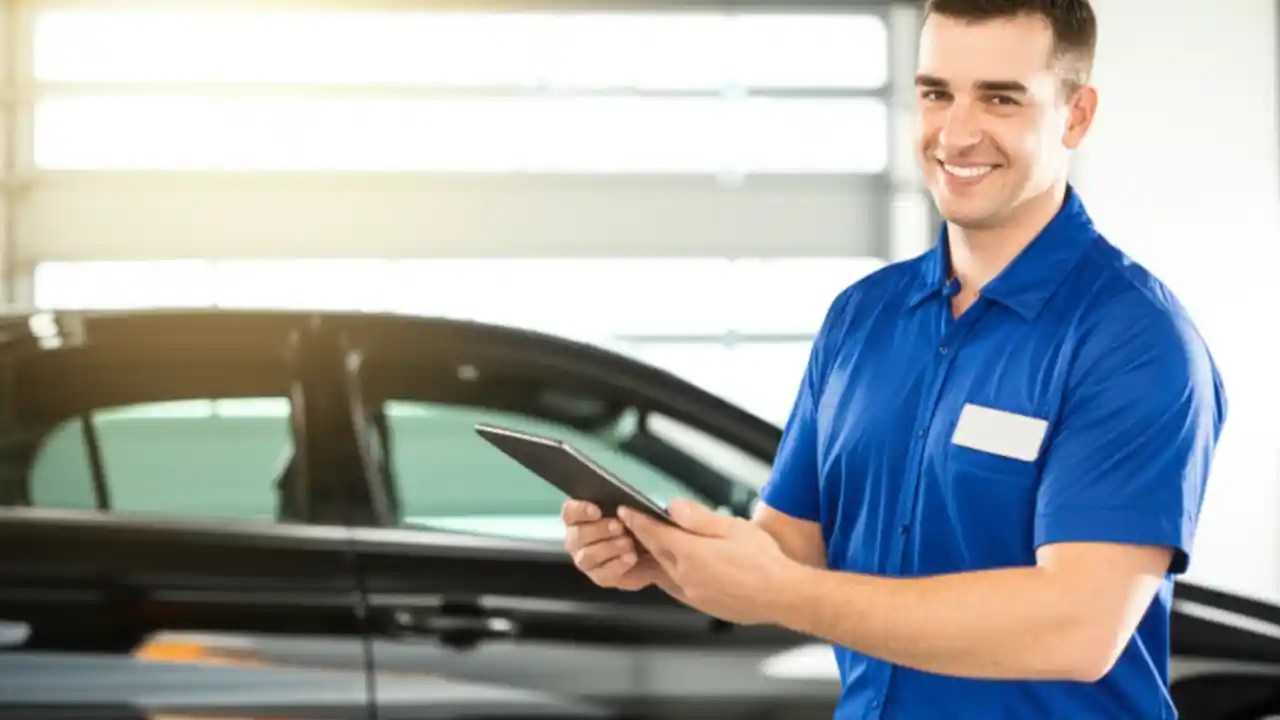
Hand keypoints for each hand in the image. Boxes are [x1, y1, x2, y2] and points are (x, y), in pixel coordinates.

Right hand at [561, 499, 669, 591]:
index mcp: (581, 516)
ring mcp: (587, 560)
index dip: (579, 510)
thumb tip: (622, 509)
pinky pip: (602, 574)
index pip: (570, 512)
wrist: (656, 550)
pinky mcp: (601, 577)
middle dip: (598, 530)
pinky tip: (631, 557)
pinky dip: (617, 564)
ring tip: (629, 543)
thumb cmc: (640, 524)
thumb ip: (628, 508)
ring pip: (586, 557)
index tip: (596, 511)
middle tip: (618, 527)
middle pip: (576, 535)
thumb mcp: (637, 511)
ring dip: (607, 548)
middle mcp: (578, 539)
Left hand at [618, 498, 803, 625]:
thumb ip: (699, 518)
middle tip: (635, 523)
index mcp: (691, 553)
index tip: (625, 511)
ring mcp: (692, 593)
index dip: (637, 520)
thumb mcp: (733, 528)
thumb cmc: (763, 560)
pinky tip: (675, 566)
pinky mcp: (701, 605)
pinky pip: (676, 586)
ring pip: (664, 571)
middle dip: (644, 536)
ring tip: (653, 543)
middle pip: (656, 552)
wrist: (782, 596)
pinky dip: (669, 573)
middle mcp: (685, 576)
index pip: (655, 533)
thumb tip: (673, 506)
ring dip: (656, 556)